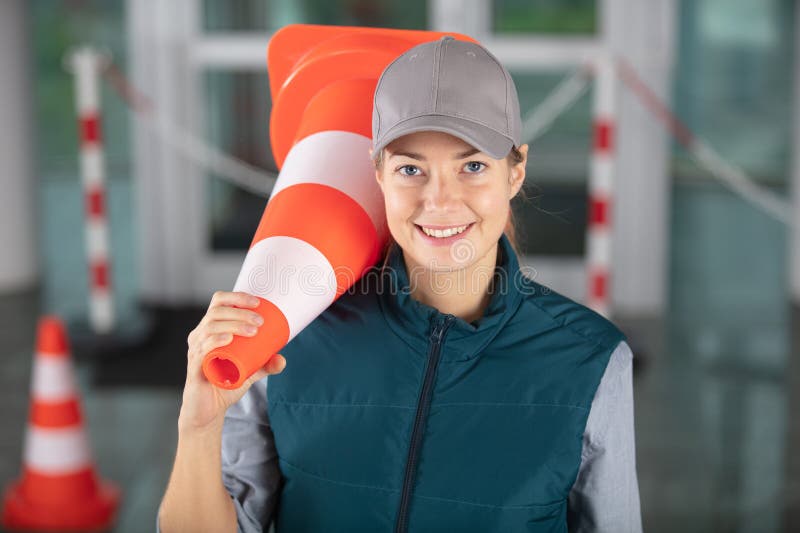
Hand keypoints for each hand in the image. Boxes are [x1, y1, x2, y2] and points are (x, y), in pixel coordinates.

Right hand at [179, 291, 286, 433]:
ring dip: (233, 324)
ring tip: (252, 331)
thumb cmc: (224, 385)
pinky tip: (228, 339)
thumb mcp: (250, 372)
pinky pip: (202, 348)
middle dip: (240, 312)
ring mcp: (195, 350)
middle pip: (216, 312)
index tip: (257, 303)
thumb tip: (282, 359)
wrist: (208, 411)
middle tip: (260, 322)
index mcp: (210, 330)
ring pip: (210, 327)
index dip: (236, 297)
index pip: (219, 302)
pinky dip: (216, 340)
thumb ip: (265, 365)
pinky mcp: (194, 366)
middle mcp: (199, 336)